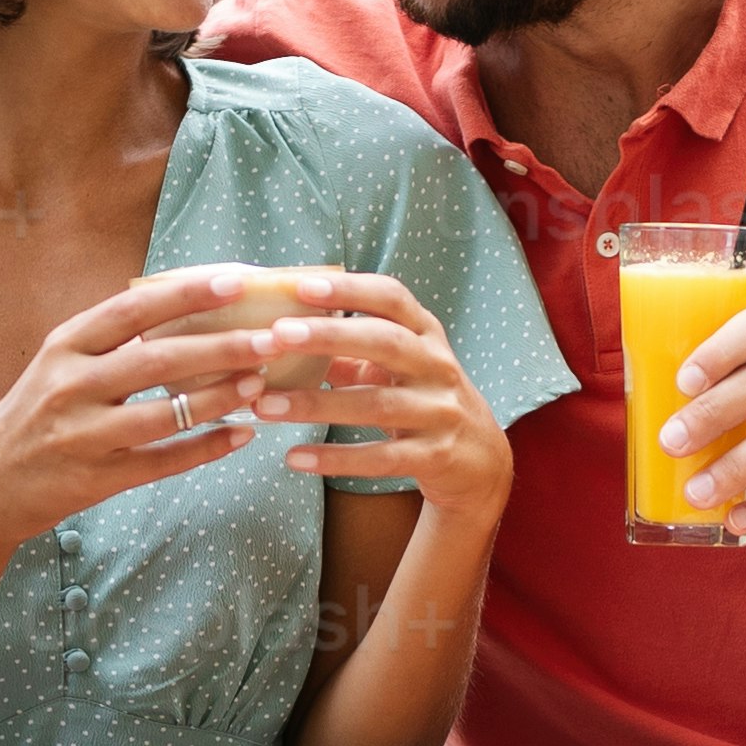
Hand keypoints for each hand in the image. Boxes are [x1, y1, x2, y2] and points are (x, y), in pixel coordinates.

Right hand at [0, 271, 293, 546]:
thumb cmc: (34, 417)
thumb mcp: (57, 366)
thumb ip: (108, 341)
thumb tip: (183, 309)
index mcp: (64, 347)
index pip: (132, 310)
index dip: (186, 294)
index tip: (235, 281)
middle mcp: (71, 386)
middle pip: (158, 360)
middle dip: (222, 347)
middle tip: (271, 338)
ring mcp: (84, 435)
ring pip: (167, 413)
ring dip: (220, 397)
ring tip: (261, 384)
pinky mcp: (97, 479)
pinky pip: (164, 461)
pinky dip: (206, 448)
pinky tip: (240, 435)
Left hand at [247, 274, 513, 523]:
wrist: (480, 460)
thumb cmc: (422, 399)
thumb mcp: (396, 366)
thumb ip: (349, 350)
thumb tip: (282, 330)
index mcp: (425, 334)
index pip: (391, 298)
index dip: (349, 289)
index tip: (301, 285)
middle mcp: (437, 367)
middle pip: (385, 342)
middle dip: (329, 336)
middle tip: (276, 336)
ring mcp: (440, 412)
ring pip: (376, 404)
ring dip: (317, 405)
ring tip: (265, 406)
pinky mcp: (436, 455)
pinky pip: (382, 457)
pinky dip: (336, 458)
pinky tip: (294, 458)